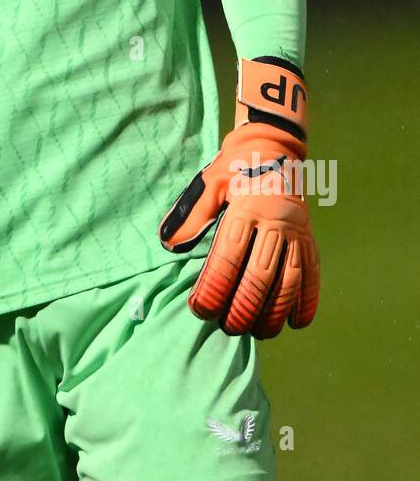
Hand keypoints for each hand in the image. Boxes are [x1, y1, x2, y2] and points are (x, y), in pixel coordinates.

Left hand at [158, 57, 319, 338]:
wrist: (273, 148)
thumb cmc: (233, 168)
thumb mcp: (208, 183)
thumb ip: (190, 215)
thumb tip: (169, 244)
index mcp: (247, 208)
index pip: (229, 257)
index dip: (214, 288)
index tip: (201, 309)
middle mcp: (275, 222)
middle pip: (261, 275)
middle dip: (244, 308)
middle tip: (229, 328)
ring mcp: (296, 231)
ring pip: (290, 280)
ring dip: (276, 311)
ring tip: (260, 332)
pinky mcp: (309, 237)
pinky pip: (312, 272)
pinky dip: (308, 300)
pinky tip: (298, 322)